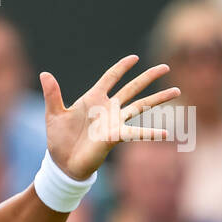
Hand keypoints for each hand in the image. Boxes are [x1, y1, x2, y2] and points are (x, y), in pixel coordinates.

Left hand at [40, 55, 180, 179]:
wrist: (62, 163)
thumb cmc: (58, 139)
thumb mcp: (53, 114)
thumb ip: (52, 94)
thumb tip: (44, 73)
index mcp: (93, 99)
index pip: (110, 78)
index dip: (121, 67)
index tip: (133, 58)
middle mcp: (107, 108)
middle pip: (132, 88)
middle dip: (148, 77)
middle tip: (166, 66)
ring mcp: (114, 122)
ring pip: (141, 105)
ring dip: (158, 98)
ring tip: (177, 91)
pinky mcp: (116, 136)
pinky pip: (137, 132)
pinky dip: (151, 133)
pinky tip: (166, 133)